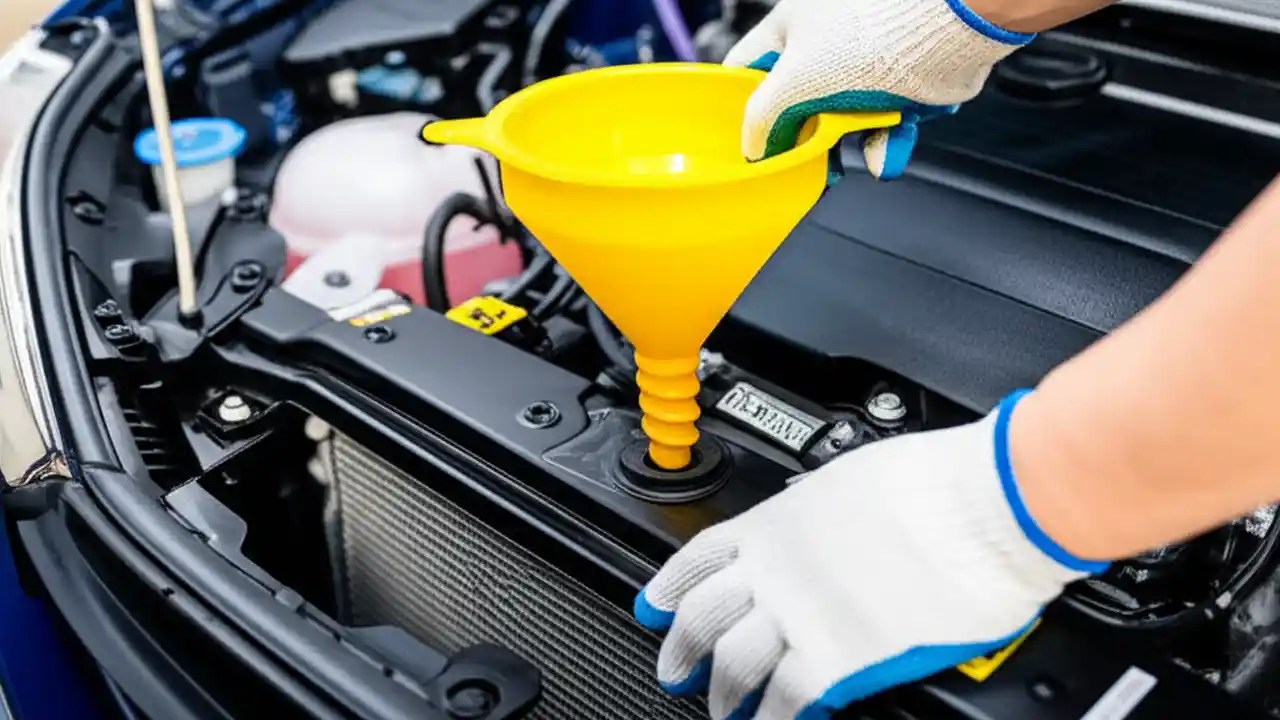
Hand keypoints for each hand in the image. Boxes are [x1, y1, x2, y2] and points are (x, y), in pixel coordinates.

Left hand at [634, 391, 1108, 718]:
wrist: (984, 507)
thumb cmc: (935, 482)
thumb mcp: (850, 479)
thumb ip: (819, 509)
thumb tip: (819, 520)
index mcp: (776, 521)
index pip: (698, 558)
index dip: (669, 587)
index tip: (655, 605)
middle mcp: (775, 569)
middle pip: (702, 617)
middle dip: (682, 649)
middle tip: (674, 670)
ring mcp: (801, 615)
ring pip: (733, 664)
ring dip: (723, 694)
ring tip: (722, 711)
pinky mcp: (839, 658)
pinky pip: (787, 701)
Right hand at [723, 0, 1034, 177]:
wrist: (949, 29)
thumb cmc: (869, 39)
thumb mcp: (795, 82)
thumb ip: (762, 118)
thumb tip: (754, 149)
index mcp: (790, 27)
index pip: (747, 69)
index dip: (738, 106)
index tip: (740, 141)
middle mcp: (825, 43)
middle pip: (795, 102)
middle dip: (798, 137)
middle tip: (795, 163)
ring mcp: (863, 64)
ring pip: (840, 119)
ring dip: (843, 147)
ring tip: (841, 166)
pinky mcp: (898, 84)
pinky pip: (882, 124)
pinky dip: (885, 143)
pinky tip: (884, 157)